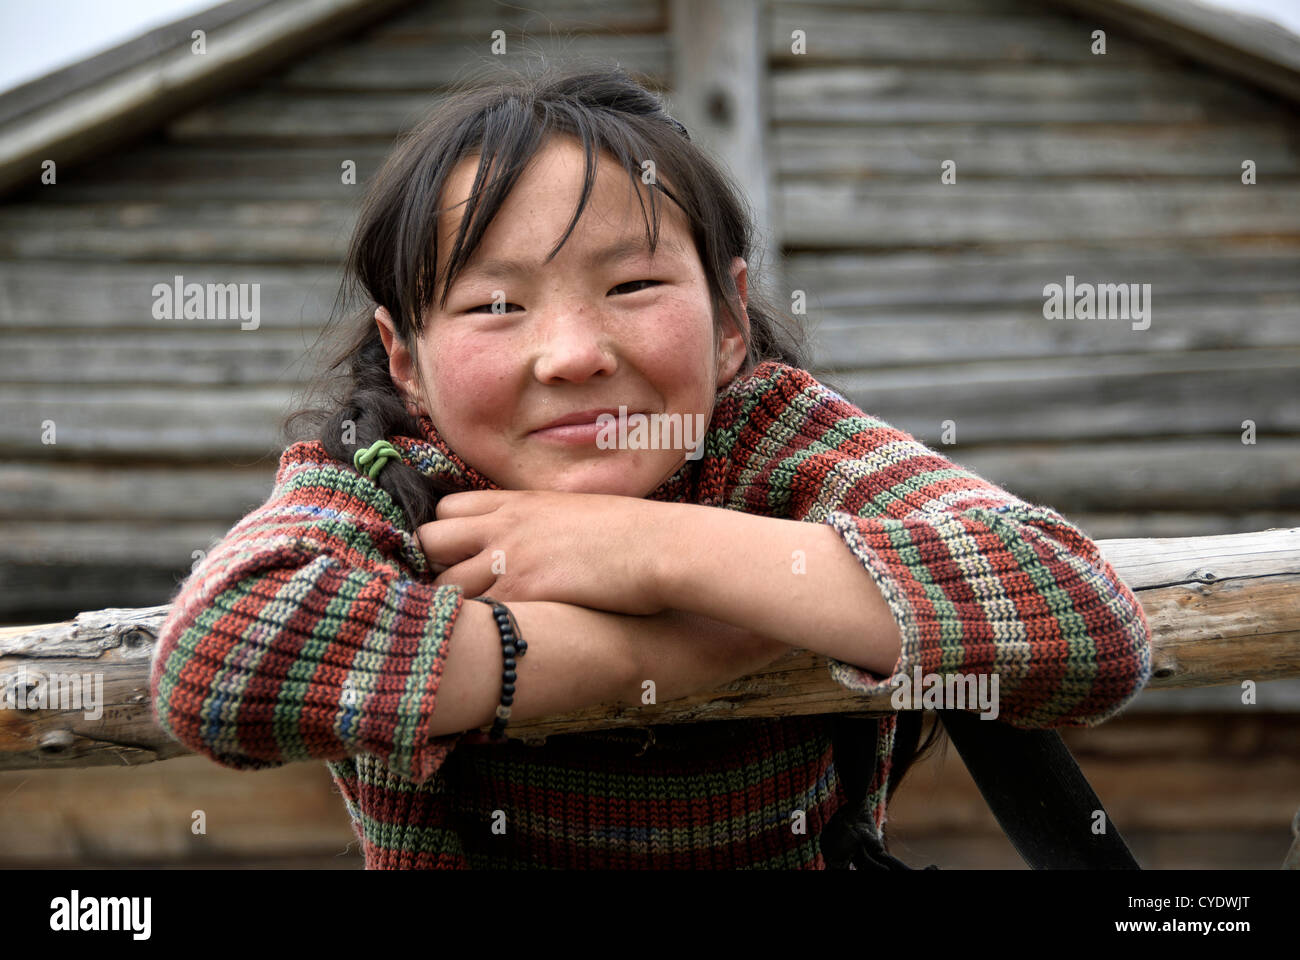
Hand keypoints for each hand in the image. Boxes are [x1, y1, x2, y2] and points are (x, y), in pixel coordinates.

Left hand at [417, 490, 674, 615]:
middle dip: (434, 566)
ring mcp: (509, 558)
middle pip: (431, 539)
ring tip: (468, 624)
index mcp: (518, 502)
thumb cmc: (632, 532)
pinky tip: (488, 639)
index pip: (448, 508)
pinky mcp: (524, 592)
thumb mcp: (576, 511)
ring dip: (451, 606)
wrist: (661, 547)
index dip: (446, 535)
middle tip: (455, 592)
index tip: (458, 558)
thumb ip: (542, 521)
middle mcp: (504, 525)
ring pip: (443, 584)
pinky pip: (474, 613)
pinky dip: (474, 628)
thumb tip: (536, 538)